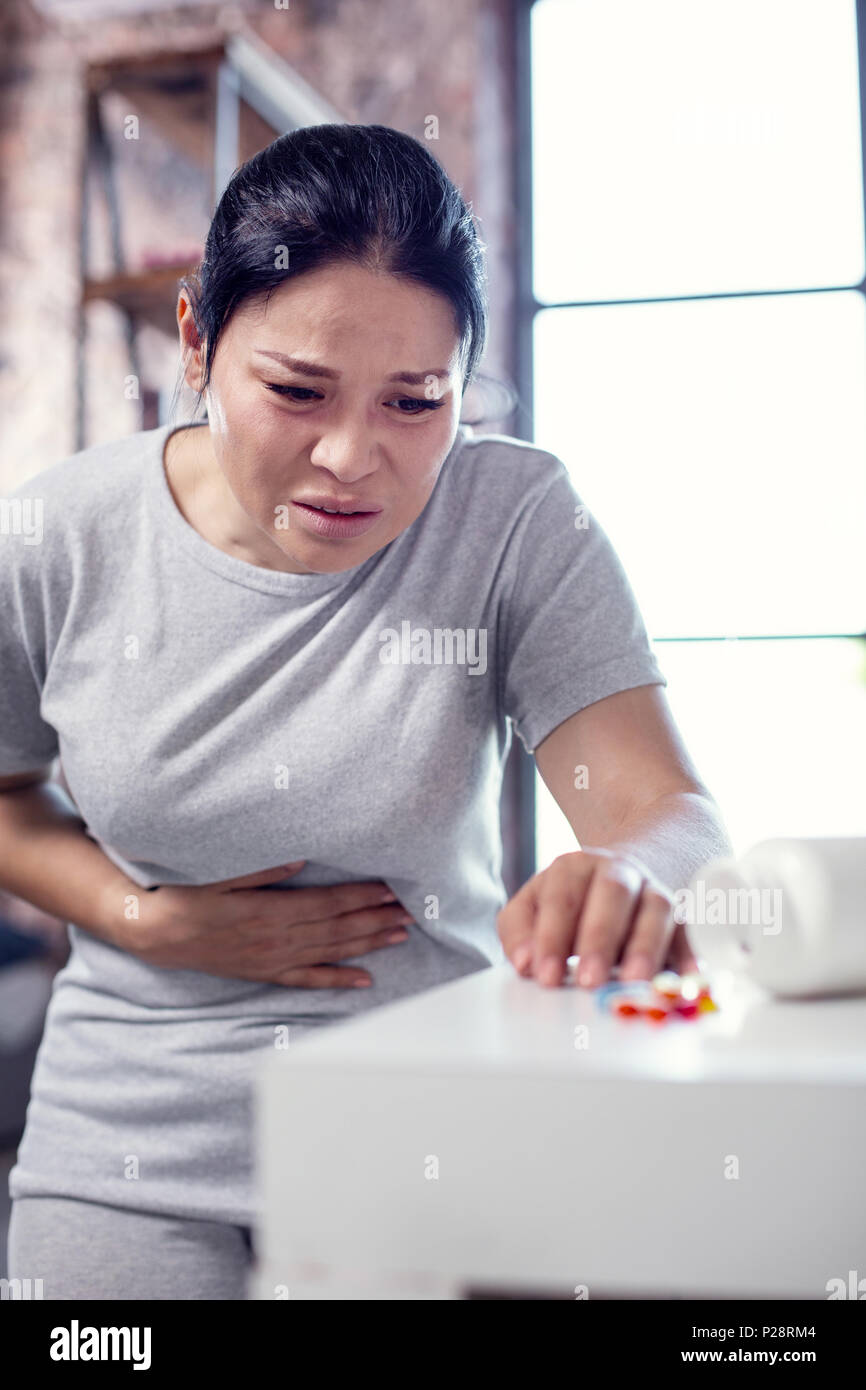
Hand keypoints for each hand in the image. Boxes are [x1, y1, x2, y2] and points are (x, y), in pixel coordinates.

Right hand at [118, 861, 412, 987]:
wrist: (151, 933)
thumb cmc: (182, 894)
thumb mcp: (215, 872)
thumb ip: (260, 867)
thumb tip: (300, 858)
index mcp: (268, 911)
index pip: (328, 903)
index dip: (363, 896)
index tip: (392, 887)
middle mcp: (276, 940)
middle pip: (338, 928)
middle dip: (378, 918)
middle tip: (413, 909)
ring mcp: (272, 959)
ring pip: (330, 952)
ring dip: (369, 944)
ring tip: (402, 935)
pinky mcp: (264, 972)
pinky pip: (307, 979)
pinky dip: (337, 980)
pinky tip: (365, 979)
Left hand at [497, 847, 697, 988]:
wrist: (621, 879)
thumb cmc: (569, 905)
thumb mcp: (533, 908)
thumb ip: (519, 932)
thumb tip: (525, 963)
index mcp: (574, 868)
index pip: (561, 896)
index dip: (552, 935)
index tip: (545, 975)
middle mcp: (618, 873)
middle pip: (612, 894)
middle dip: (600, 937)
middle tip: (590, 980)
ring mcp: (654, 892)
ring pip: (656, 908)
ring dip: (645, 945)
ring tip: (633, 980)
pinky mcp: (682, 917)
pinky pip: (691, 932)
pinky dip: (691, 955)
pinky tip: (688, 979)